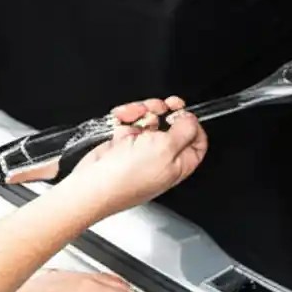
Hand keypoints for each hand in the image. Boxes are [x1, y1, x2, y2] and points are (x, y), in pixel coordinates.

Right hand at [57, 96, 208, 217]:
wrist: (93, 184)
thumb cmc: (129, 177)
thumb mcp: (167, 149)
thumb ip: (184, 131)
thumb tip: (191, 120)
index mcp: (179, 163)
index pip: (197, 141)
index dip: (192, 124)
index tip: (183, 113)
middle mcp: (162, 156)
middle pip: (172, 125)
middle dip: (165, 111)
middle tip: (160, 107)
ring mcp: (142, 150)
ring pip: (149, 119)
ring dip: (141, 111)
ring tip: (133, 115)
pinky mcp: (123, 144)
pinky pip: (129, 122)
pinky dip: (125, 116)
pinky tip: (121, 119)